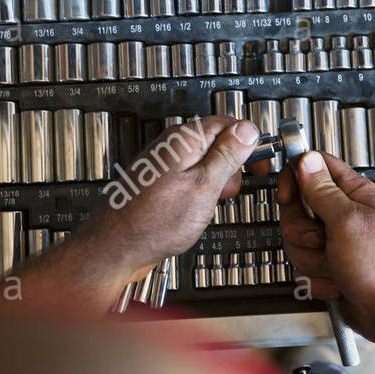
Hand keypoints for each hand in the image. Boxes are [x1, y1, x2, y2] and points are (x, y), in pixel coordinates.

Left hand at [74, 116, 262, 283]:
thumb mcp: (204, 188)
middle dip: (231, 168)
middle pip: (217, 144)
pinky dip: (199, 195)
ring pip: (204, 165)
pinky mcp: (159, 184)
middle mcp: (171, 147)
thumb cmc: (152, 222)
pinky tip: (193, 212)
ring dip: (215, 184)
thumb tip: (246, 131)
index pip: (229, 124)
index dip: (249, 144)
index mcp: (183, 140)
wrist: (115, 249)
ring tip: (207, 206)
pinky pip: (190, 181)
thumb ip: (226, 156)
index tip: (259, 164)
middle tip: (228, 191)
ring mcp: (163, 166)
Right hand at [278, 151, 374, 344]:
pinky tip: (339, 283)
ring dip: (313, 261)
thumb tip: (307, 161)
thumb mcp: (348, 221)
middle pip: (297, 211)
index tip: (288, 196)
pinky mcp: (330, 268)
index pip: (314, 169)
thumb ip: (323, 191)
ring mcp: (336, 244)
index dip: (295, 179)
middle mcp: (343, 216)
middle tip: (321, 241)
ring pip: (298, 244)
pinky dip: (319, 281)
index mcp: (353, 195)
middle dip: (303, 232)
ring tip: (337, 266)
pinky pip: (305, 269)